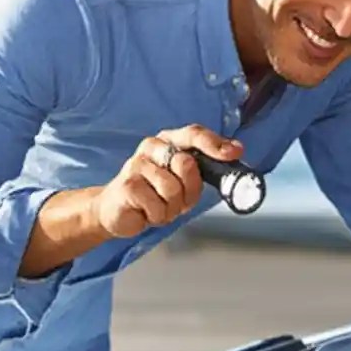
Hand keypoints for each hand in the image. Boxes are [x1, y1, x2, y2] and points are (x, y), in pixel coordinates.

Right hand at [93, 124, 241, 238]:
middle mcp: (152, 147)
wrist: (116, 209)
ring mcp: (137, 164)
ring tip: (160, 207)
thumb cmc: (153, 193)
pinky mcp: (127, 185)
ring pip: (172, 189)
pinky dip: (158, 216)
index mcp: (169, 141)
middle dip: (189, 190)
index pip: (194, 134)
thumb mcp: (182, 181)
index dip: (215, 143)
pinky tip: (147, 212)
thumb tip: (233, 156)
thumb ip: (202, 170)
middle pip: (186, 164)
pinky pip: (157, 206)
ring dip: (172, 207)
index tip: (234, 152)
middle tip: (179, 200)